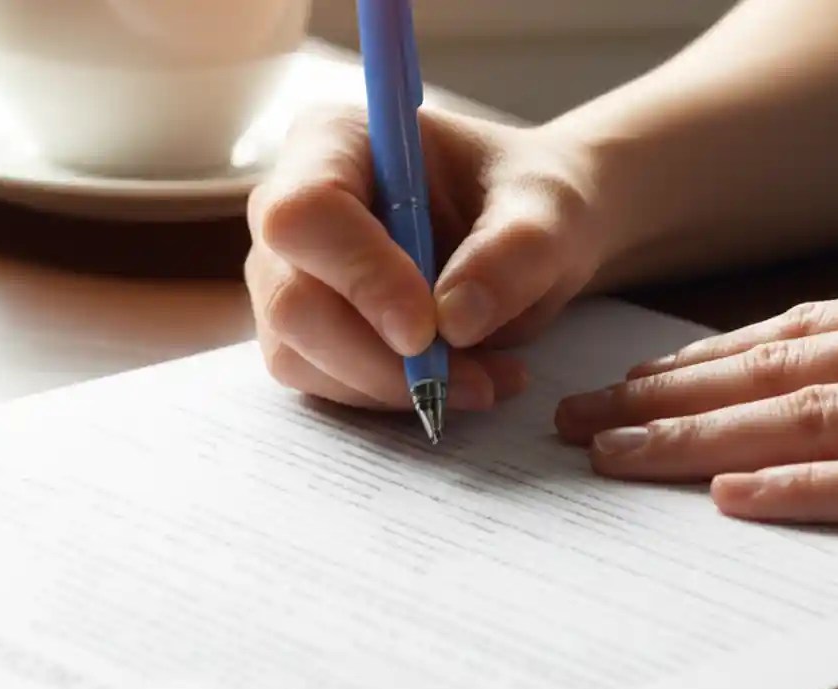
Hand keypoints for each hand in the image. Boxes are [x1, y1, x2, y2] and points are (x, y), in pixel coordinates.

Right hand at [246, 107, 600, 410]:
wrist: (533, 238)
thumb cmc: (531, 202)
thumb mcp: (550, 213)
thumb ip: (514, 252)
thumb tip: (453, 320)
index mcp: (334, 141)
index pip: (306, 212)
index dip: (358, 275)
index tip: (427, 329)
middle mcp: (290, 206)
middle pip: (291, 298)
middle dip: (379, 356)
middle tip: (473, 379)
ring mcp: (287, 274)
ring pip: (299, 353)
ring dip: (395, 386)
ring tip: (488, 379)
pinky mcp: (303, 333)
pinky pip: (323, 383)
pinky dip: (394, 398)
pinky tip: (462, 381)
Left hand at [555, 262, 837, 536]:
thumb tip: (811, 381)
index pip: (794, 332)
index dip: (702, 359)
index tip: (628, 381)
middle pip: (780, 370)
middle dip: (670, 396)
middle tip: (583, 420)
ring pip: (815, 417)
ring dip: (706, 439)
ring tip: (621, 456)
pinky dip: (812, 491)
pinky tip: (738, 501)